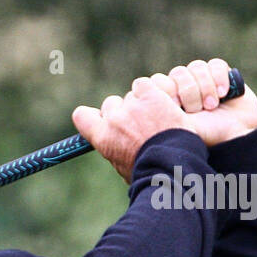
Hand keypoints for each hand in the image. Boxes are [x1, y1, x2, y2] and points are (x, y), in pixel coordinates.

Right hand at [72, 77, 194, 182]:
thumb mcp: (125, 168)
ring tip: (160, 116)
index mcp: (103, 138)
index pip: (82, 116)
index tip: (102, 119)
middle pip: (111, 104)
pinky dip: (152, 91)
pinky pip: (144, 85)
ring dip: (142, 102)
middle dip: (124, 111)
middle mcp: (114, 119)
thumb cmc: (153, 172)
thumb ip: (115, 151)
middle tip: (143, 123)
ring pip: (132, 95)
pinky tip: (163, 103)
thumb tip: (115, 147)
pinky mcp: (150, 96)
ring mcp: (132, 106)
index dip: (93, 115)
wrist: (174, 163)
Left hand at [149, 58, 256, 146]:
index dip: (165, 90)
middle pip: (177, 73)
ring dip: (204, 87)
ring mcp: (203, 82)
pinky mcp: (223, 76)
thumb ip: (148, 116)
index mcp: (165, 101)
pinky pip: (216, 64)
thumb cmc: (198, 140)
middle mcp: (183, 89)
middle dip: (188, 92)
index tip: (174, 107)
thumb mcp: (168, 130)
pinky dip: (219, 78)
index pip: (157, 81)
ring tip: (211, 106)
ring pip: (196, 67)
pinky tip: (223, 95)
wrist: (232, 142)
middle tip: (195, 110)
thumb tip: (126, 99)